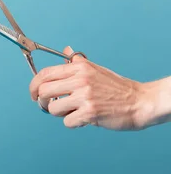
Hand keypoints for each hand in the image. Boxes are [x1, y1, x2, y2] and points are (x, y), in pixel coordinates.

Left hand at [29, 46, 148, 130]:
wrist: (140, 102)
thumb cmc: (116, 87)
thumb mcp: (95, 70)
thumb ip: (77, 62)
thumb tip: (67, 49)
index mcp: (79, 68)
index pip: (45, 74)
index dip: (33, 85)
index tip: (33, 94)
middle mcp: (80, 80)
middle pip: (43, 91)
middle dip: (42, 102)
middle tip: (51, 106)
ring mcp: (85, 96)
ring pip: (53, 109)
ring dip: (60, 114)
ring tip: (73, 111)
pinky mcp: (90, 113)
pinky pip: (67, 122)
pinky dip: (73, 123)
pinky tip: (85, 118)